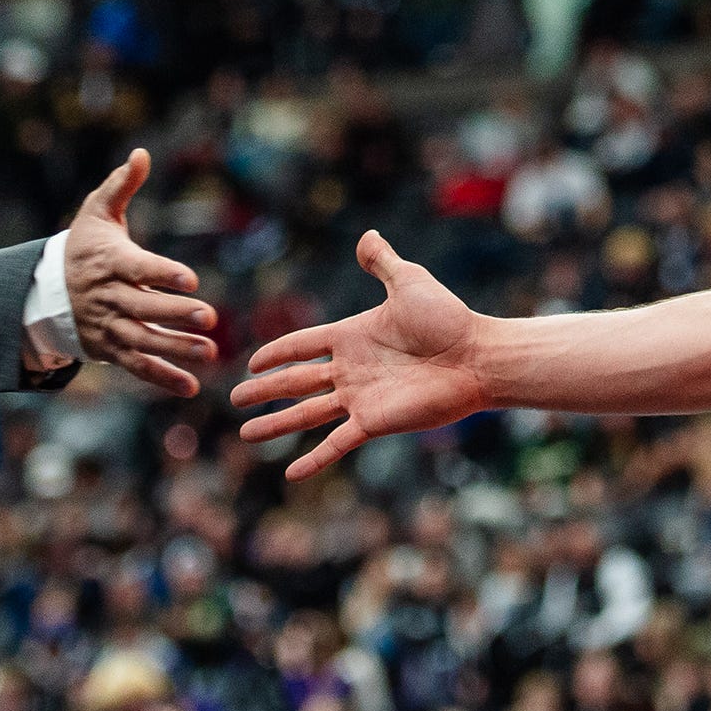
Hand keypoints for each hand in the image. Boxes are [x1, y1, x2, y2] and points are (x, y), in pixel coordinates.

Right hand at [65, 149, 218, 395]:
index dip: (163, 274)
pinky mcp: (110, 349)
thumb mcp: (97, 212)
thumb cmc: (83, 246)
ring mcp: (108, 326)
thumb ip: (121, 186)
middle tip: (210, 317)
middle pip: (143, 307)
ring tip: (209, 351)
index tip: (190, 279)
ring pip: (143, 340)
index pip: (137, 268)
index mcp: (108, 262)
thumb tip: (141, 154)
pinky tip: (191, 386)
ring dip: (175, 349)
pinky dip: (162, 378)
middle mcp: (107, 297)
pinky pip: (137, 366)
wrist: (44, 291)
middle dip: (175, 314)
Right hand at [229, 231, 490, 480]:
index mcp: (352, 336)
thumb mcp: (409, 282)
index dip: (277, 352)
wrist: (475, 357)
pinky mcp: (373, 423)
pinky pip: (335, 443)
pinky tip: (291, 475)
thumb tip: (367, 235)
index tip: (252, 362)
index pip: (303, 345)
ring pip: (306, 413)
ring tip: (246, 434)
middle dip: (265, 390)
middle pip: (296, 381)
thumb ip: (383, 263)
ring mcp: (360, 398)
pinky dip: (313, 459)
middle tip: (235, 397)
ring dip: (276, 424)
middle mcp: (351, 370)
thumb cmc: (447, 318)